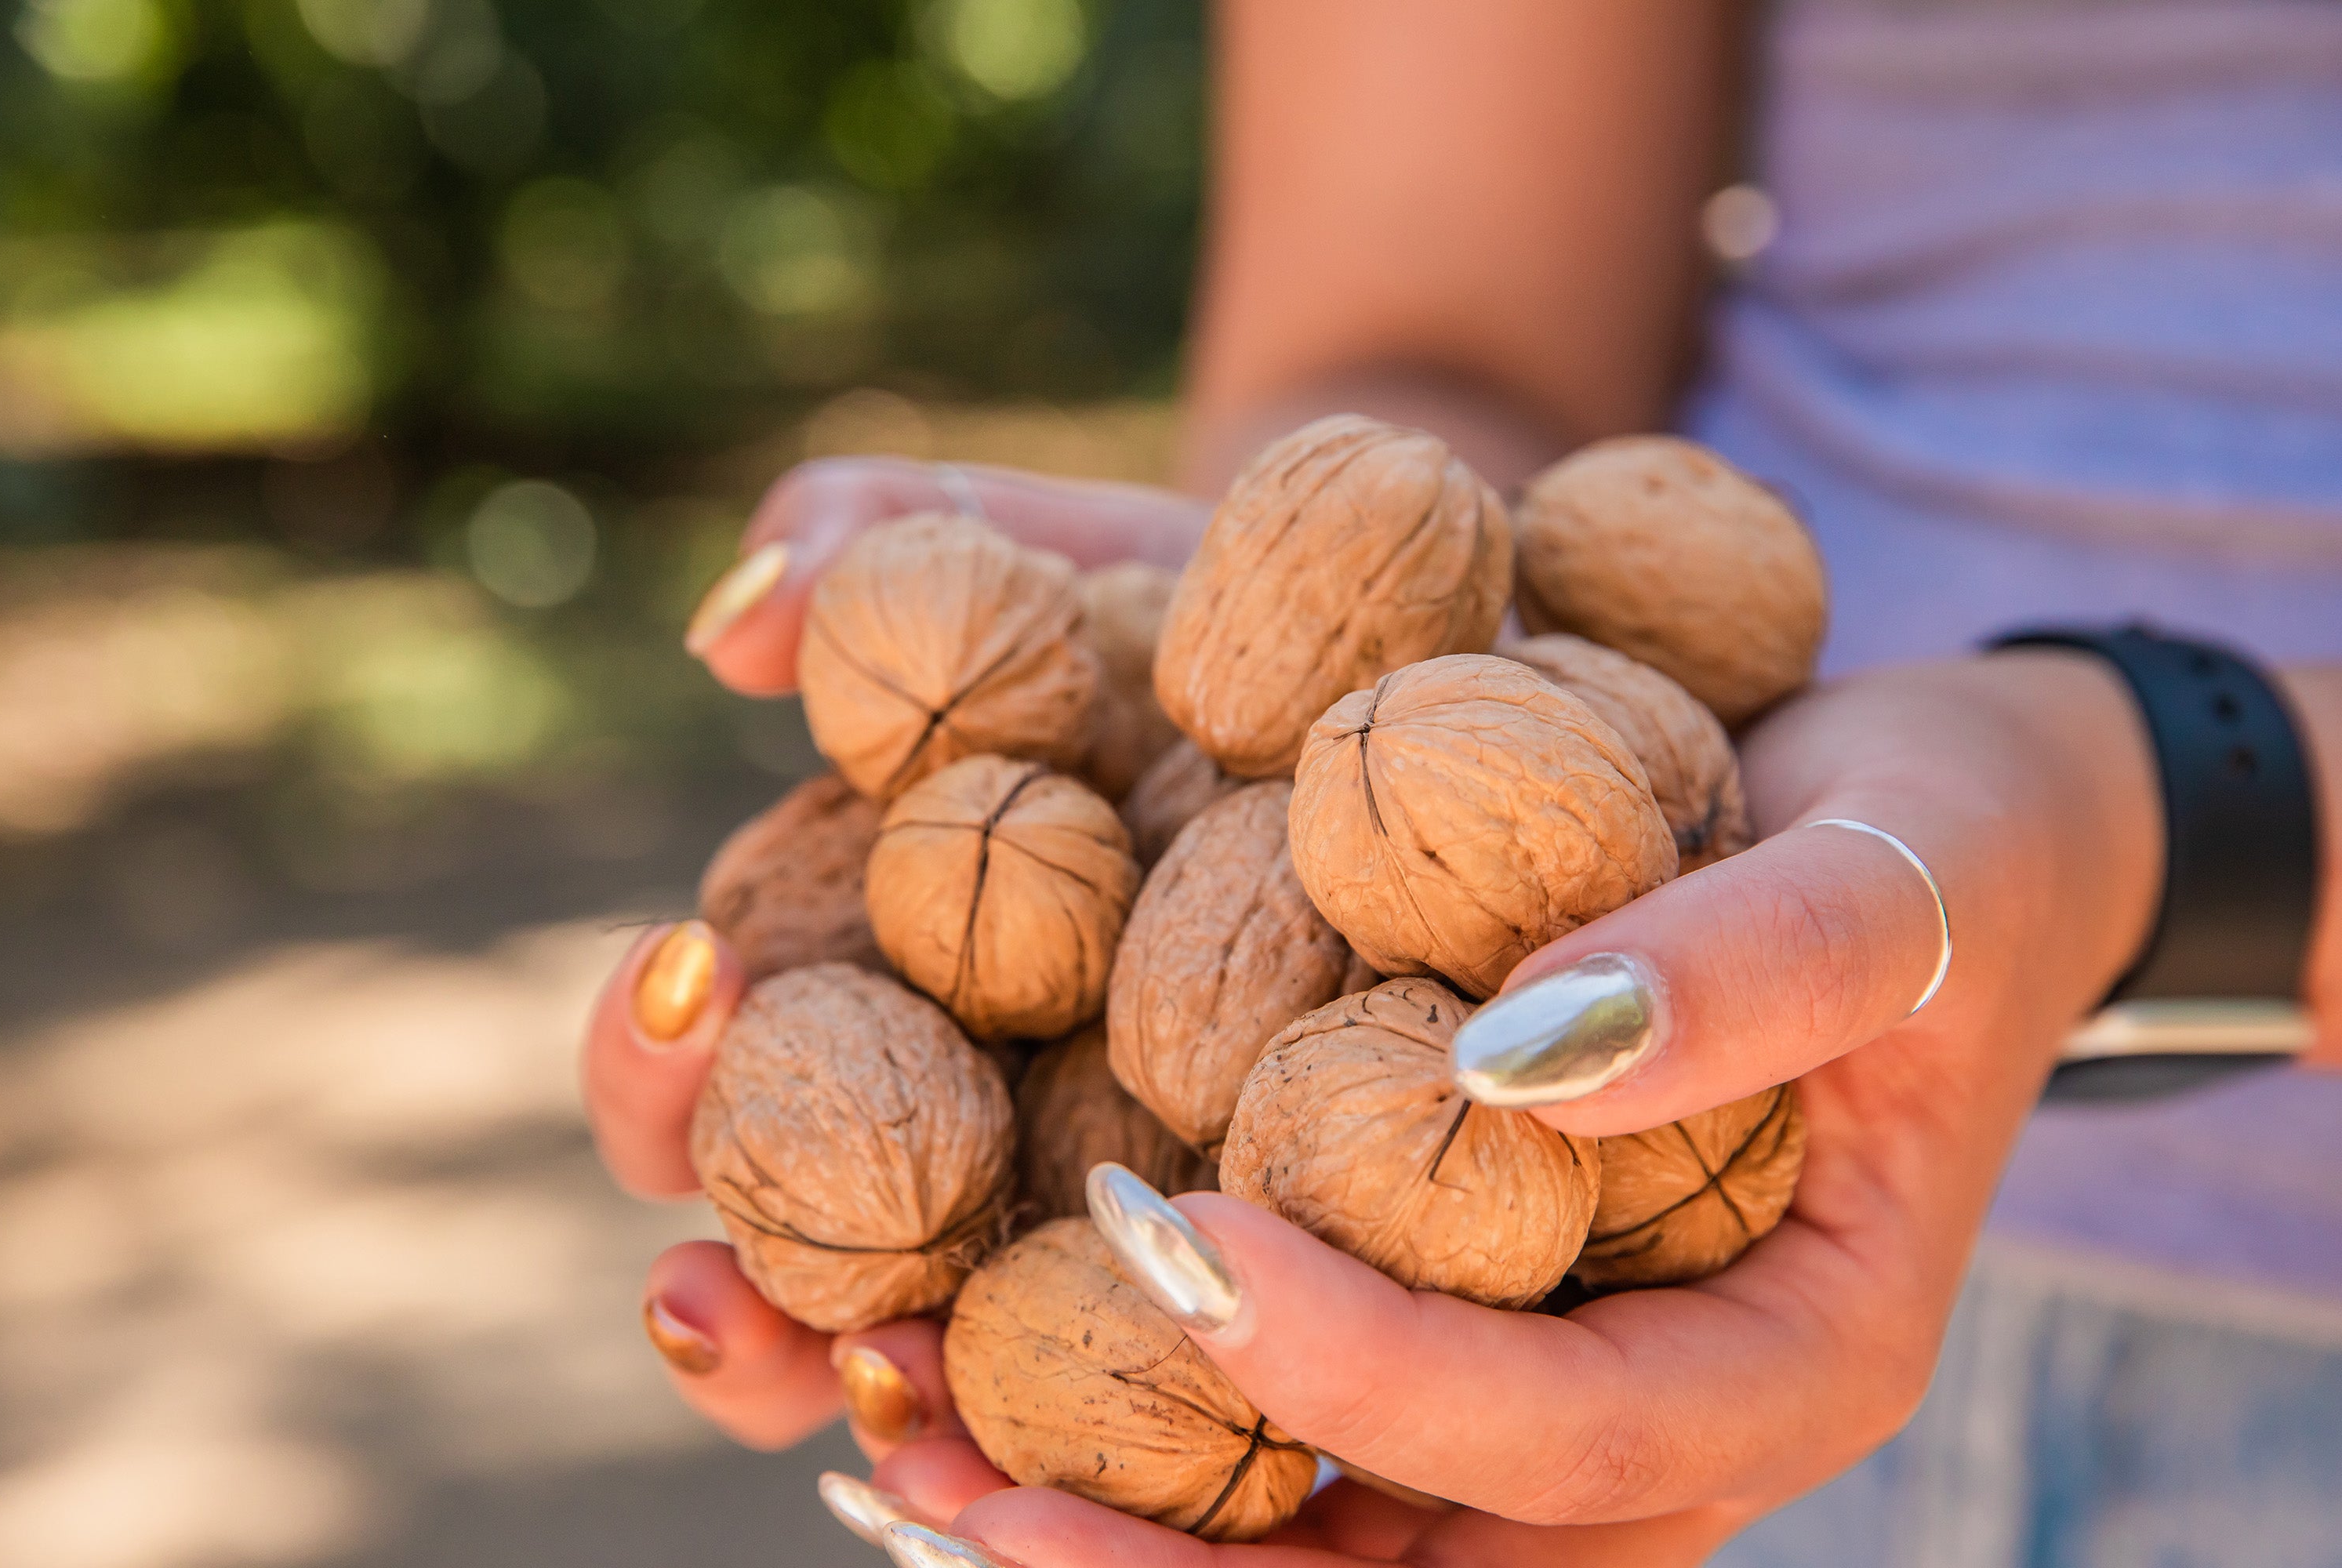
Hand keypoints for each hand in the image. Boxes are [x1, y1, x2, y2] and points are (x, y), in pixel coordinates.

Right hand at [583, 456, 1204, 1458]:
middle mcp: (962, 1122)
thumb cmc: (1176, 598)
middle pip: (807, 1261)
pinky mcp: (1280, 1242)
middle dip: (743, 1300)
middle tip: (715, 1291)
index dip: (659, 1066)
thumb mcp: (1031, 542)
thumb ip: (875, 542)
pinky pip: (1209, 1363)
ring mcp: (1108, 1203)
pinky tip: (1167, 1429)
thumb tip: (738, 626)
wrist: (1408, 642)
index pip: (716, 1069)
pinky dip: (1158, 1413)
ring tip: (899, 1393)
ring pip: (982, 1361)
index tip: (685, 990)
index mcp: (864, 979)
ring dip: (913, 1405)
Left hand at [872, 651, 2165, 1566]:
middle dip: (1174, 1556)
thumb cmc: (1940, 860)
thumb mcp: (1897, 884)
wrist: (1938, 852)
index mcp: (1787, 1360)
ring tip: (893, 1428)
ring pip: (1328, 1532)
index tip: (1175, 1241)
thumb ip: (1751, 970)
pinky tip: (962, 1336)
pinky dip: (1137, 1397)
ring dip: (1111, 1506)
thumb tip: (1517, 1057)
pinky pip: (1296, 1419)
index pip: (1565, 1437)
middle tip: (946, 1474)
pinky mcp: (1466, 1315)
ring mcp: (1549, 1390)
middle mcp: (1654, 1425)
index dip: (1366, 1374)